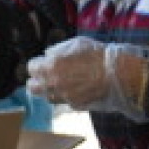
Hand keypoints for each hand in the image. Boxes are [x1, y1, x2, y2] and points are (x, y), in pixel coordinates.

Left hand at [26, 37, 148, 119]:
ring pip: (47, 97)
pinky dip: (67, 96)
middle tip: (47, 77)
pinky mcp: (74, 105)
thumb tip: (48, 56)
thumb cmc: (98, 55)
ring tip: (63, 83)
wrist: (117, 73)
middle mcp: (53, 83)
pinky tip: (77, 89)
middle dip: (37, 81)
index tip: (44, 64)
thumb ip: (57, 51)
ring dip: (51, 90)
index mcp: (51, 65)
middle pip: (32, 87)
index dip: (38, 65)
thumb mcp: (75, 43)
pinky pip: (64, 101)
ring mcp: (63, 96)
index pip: (31, 68)